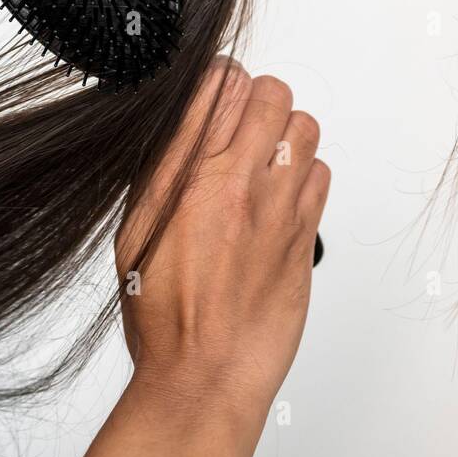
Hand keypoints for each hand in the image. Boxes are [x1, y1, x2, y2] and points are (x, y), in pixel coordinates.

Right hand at [115, 60, 329, 419]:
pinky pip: (321, 174)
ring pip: (304, 126)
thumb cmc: (163, 318)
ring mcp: (277, 207)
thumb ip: (163, 173)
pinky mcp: (306, 234)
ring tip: (269, 161)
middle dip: (258, 99)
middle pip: (269, 92)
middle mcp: (234, 184)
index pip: (218, 84)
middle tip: (246, 123)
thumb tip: (182, 129)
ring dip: (288, 134)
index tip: (219, 89)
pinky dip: (306, 176)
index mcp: (183, 177)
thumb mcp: (136, 231)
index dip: (221, 79)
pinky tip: (285, 198)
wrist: (203, 377)